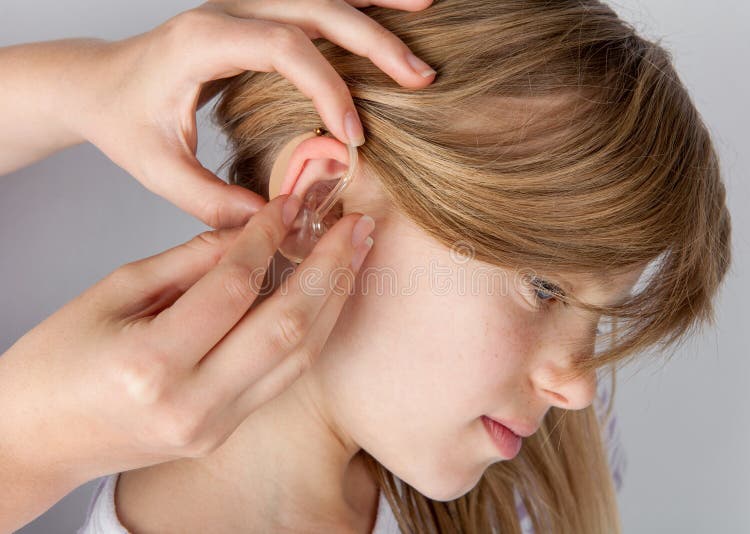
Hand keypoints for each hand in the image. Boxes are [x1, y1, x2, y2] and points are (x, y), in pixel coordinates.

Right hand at [0, 195, 375, 528]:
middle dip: (330, 268)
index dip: (268, 237)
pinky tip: (327, 295)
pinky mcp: (225, 432)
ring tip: (357, 254)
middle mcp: (193, 403)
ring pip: (299, 356)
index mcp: (152, 363)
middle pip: (287, 326)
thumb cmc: (56, 363)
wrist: (37, 440)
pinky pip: (284, 376)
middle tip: (357, 225)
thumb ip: (187, 262)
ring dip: (334, 300)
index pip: (234, 286)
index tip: (290, 202)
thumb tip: (250, 231)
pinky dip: (311, 331)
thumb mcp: (111, 294)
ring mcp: (215, 426)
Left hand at [63, 0, 435, 227]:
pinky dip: (355, 4)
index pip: (284, 49)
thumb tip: (275, 224)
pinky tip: (392, 7)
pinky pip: (311, 3)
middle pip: (315, 9)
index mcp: (203, 41)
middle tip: (419, 77)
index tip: (353, 138)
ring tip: (427, 12)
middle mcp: (228, 10)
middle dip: (373, 42)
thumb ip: (212, 201)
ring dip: (375, 7)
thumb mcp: (158, 170)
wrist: (96, 82)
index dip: (328, 89)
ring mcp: (243, 6)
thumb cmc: (123, 121)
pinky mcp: (254, 16)